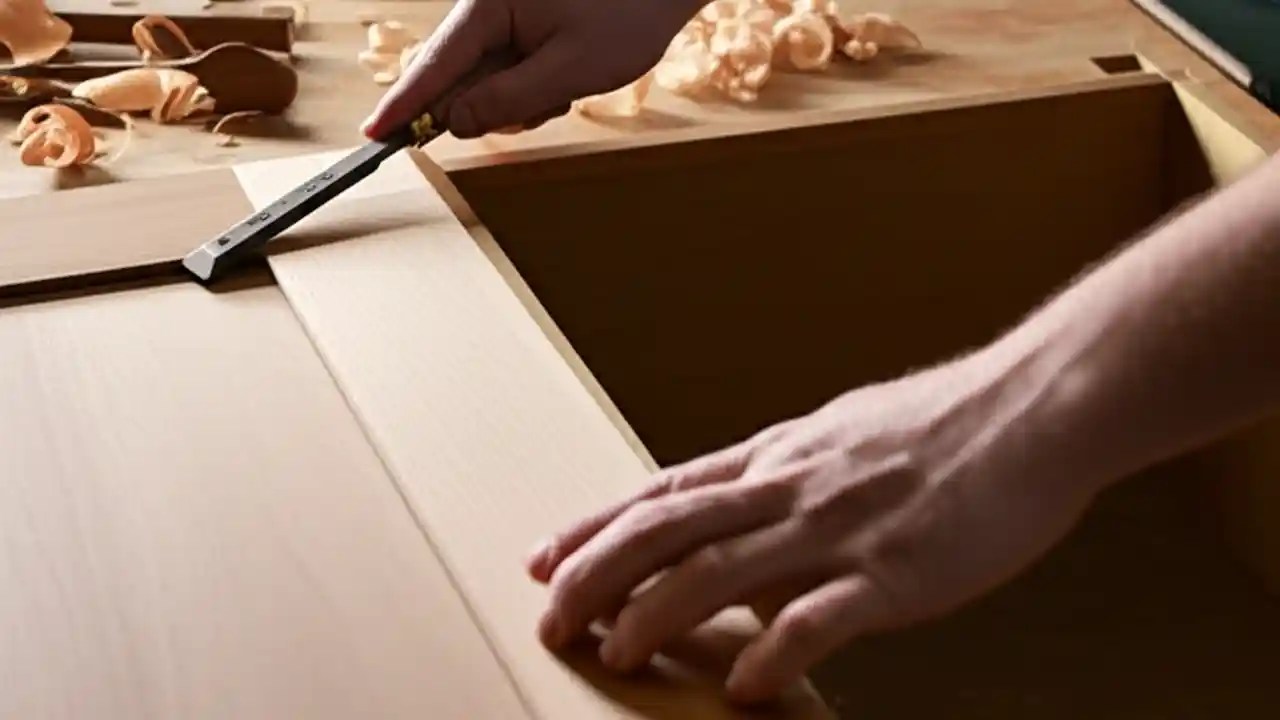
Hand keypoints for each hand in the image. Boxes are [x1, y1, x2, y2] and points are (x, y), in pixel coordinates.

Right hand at [361, 0, 699, 139]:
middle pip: (458, 79)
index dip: (404, 106)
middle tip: (545, 104)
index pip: (434, 64)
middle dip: (494, 107)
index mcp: (488, 5)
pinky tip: (566, 80)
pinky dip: (534, 91)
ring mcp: (504, 20)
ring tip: (566, 87)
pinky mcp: (520, 31)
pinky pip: (508, 76)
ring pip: (485, 84)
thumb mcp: (571, 68)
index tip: (373, 135)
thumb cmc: (628, 13)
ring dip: (521, 102)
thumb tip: (454, 123)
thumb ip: (508, 98)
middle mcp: (486, 7)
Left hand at [525, 354, 1107, 703]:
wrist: (1033, 409)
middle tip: (550, 617)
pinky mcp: (893, 569)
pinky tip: (745, 688)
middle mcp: (790, 487)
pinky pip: (818, 619)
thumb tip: (741, 511)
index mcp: (777, 457)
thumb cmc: (943, 424)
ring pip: (717, 571)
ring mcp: (838, 528)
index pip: (662, 493)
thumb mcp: (840, 434)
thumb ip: (784, 475)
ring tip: (614, 654)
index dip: (594, 528)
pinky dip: (773, 654)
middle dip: (596, 576)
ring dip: (653, 615)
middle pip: (666, 530)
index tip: (543, 558)